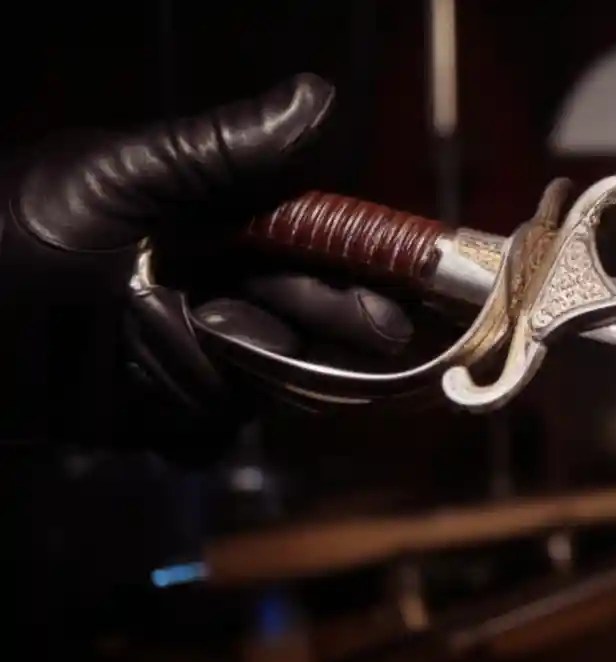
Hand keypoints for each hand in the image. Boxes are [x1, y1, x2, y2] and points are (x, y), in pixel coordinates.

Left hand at [0, 73, 412, 456]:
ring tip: (207, 334)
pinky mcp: (155, 414)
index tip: (400, 285)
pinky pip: (206, 430)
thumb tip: (315, 99)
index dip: (357, 266)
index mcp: (207, 224)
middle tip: (378, 332)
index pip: (308, 245)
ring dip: (250, 365)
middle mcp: (208, 286)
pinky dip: (193, 423)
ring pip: (264, 378)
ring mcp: (184, 352)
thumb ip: (221, 152)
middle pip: (305, 316)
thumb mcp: (118, 180)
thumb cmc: (14, 233)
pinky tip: (159, 400)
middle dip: (335, 321)